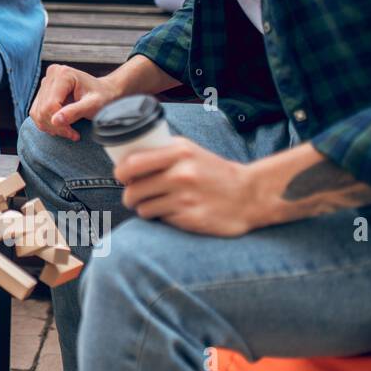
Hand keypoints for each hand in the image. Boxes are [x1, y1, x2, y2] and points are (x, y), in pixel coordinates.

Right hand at [29, 64, 121, 140]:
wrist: (105, 91)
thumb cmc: (103, 97)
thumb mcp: (94, 105)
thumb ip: (75, 112)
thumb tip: (55, 121)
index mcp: (63, 74)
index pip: (50, 105)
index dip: (59, 123)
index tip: (73, 133)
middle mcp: (51, 75)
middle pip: (42, 109)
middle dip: (56, 127)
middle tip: (71, 134)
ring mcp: (45, 83)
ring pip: (37, 113)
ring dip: (51, 127)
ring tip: (68, 131)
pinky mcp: (42, 92)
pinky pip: (36, 112)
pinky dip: (47, 123)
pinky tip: (62, 125)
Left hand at [114, 137, 256, 235]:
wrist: (250, 195)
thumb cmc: (213, 171)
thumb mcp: (190, 151)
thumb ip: (161, 151)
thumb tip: (125, 160)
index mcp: (179, 152)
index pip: (132, 164)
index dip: (120, 173)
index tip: (121, 177)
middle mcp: (182, 174)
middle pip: (133, 190)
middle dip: (129, 195)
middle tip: (134, 196)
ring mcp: (186, 198)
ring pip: (143, 208)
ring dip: (144, 208)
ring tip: (155, 204)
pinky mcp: (191, 219)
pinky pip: (160, 220)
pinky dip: (162, 217)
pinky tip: (173, 212)